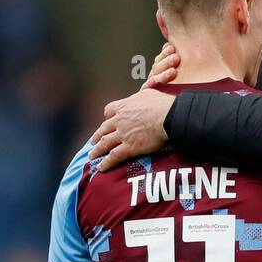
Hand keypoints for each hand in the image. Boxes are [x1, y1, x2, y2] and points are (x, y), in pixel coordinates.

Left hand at [88, 45, 179, 170]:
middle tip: (93, 142)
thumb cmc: (162, 104)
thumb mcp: (148, 93)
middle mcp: (119, 120)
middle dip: (97, 136)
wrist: (169, 116)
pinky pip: (114, 156)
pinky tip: (101, 167)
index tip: (106, 121)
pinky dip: (106, 162)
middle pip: (103, 128)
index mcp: (123, 106)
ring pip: (105, 143)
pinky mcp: (130, 147)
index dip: (107, 117)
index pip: (109, 110)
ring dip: (97, 150)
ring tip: (92, 156)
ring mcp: (123, 134)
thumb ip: (141, 96)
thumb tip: (144, 95)